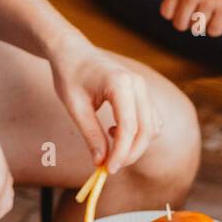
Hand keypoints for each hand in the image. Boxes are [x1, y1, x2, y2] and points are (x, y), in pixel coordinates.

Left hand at [50, 39, 161, 174]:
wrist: (73, 51)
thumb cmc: (69, 74)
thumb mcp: (75, 107)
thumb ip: (91, 135)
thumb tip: (100, 162)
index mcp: (120, 84)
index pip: (129, 127)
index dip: (121, 153)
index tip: (108, 170)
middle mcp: (137, 85)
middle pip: (146, 131)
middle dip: (130, 153)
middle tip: (110, 166)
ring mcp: (143, 88)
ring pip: (152, 128)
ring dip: (135, 145)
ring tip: (109, 142)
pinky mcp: (143, 94)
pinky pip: (151, 121)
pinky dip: (138, 134)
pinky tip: (116, 131)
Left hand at [160, 0, 221, 36]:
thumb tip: (179, 0)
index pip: (166, 12)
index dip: (176, 14)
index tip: (186, 11)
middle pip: (180, 24)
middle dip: (189, 22)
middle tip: (200, 15)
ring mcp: (208, 2)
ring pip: (198, 29)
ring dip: (205, 24)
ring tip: (212, 14)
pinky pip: (214, 31)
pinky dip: (217, 28)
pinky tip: (221, 19)